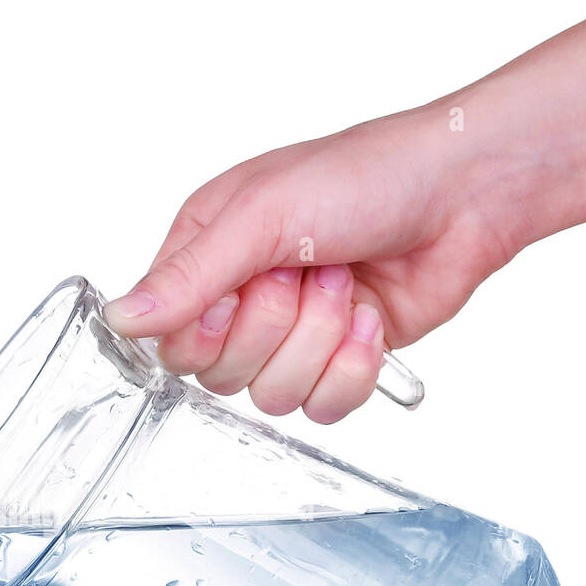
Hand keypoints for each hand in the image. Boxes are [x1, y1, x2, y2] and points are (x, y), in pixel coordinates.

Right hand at [104, 108, 516, 422]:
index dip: (207, 332)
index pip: (170, 340)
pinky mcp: (337, 362)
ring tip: (344, 286)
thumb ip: (188, 276)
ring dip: (318, 342)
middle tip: (306, 275)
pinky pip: (321, 408)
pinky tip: (369, 320)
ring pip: (271, 396)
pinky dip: (352, 369)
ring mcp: (291, 335)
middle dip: (275, 329)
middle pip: (220, 375)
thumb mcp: (261, 214)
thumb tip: (120, 318)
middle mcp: (242, 298)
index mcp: (207, 254)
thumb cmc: (365, 176)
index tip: (241, 291)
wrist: (466, 192)